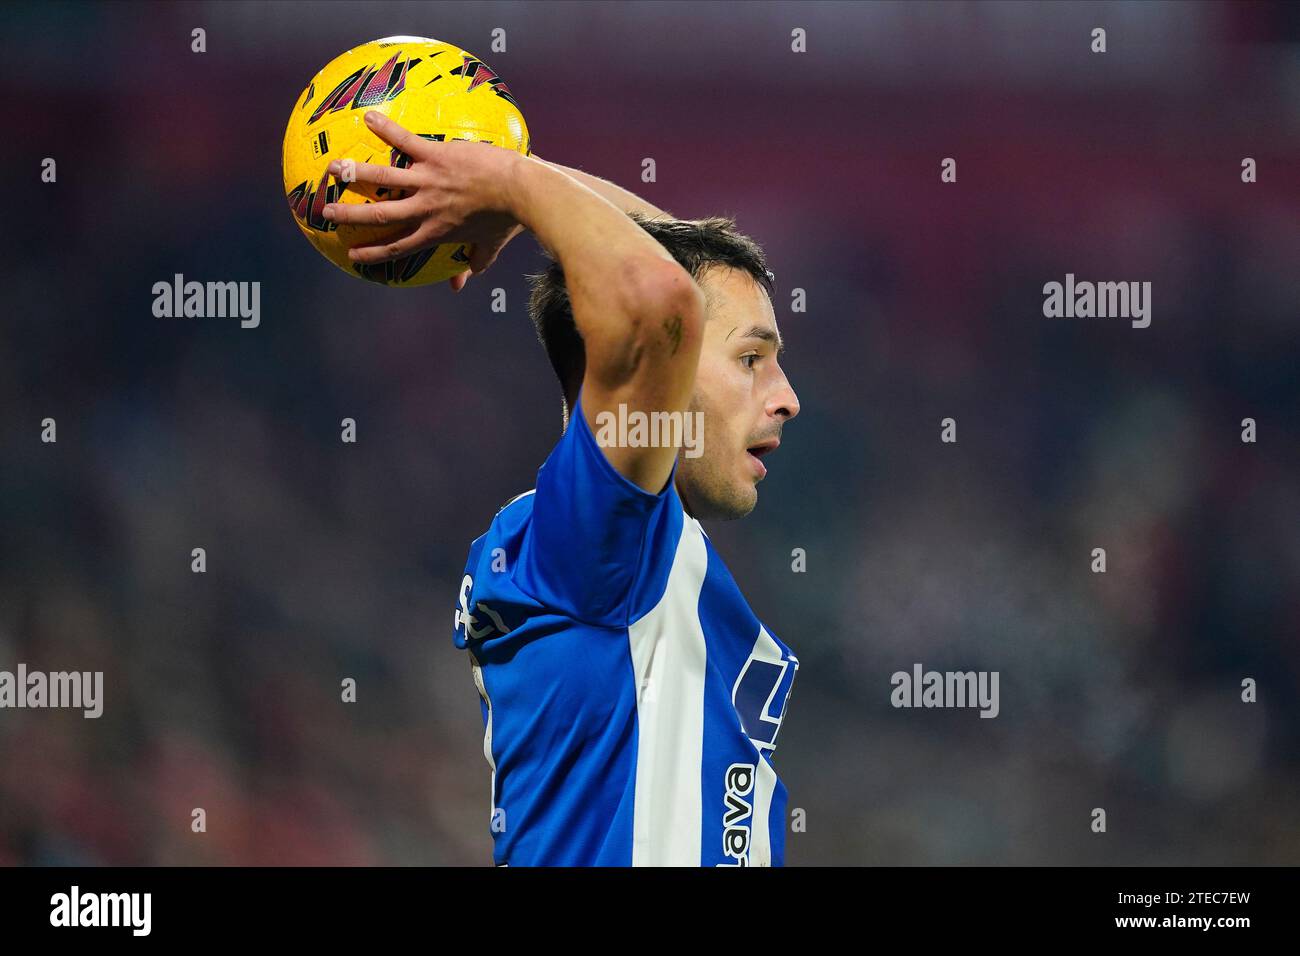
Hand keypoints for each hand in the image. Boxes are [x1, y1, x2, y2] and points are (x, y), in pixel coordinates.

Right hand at [321, 110, 523, 280]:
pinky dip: (386, 129)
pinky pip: (405, 141)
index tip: (353, 255)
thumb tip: (461, 283)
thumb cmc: (506, 218)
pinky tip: (368, 118)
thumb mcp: (489, 247)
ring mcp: (427, 181)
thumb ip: (473, 264)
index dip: (373, 253)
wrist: (519, 190)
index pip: (398, 247)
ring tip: (332, 168)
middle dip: (351, 215)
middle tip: (328, 212)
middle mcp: (425, 209)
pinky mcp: (435, 155)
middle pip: (380, 215)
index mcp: (435, 233)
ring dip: (355, 172)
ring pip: (383, 178)